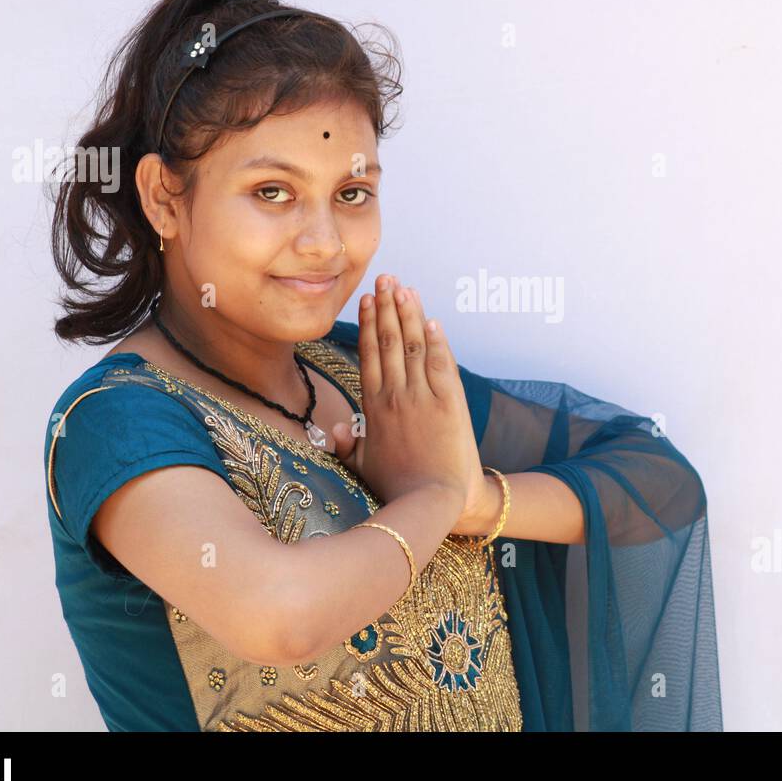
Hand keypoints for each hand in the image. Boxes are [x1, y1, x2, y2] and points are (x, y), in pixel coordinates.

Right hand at [331, 274, 484, 517]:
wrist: (434, 502)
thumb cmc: (397, 488)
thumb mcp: (362, 467)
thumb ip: (345, 445)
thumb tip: (331, 429)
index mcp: (374, 408)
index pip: (369, 355)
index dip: (367, 324)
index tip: (365, 300)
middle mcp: (396, 396)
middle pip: (389, 342)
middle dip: (387, 306)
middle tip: (385, 278)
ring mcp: (424, 397)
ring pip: (414, 345)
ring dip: (410, 314)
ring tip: (404, 287)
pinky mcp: (450, 403)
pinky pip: (442, 363)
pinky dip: (438, 340)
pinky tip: (432, 320)